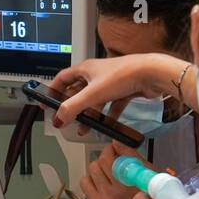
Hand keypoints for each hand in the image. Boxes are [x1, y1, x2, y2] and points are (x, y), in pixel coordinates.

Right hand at [47, 53, 185, 130]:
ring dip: (89, 115)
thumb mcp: (92, 94)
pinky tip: (105, 126)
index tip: (46, 104)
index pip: (62, 79)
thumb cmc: (122, 76)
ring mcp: (110, 82)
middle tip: (65, 120)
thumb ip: (72, 108)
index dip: (52, 91)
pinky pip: (111, 105)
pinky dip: (107, 116)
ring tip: (84, 129)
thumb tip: (58, 119)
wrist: (151, 73)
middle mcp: (96, 74)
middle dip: (71, 107)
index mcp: (85, 69)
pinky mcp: (123, 90)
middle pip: (77, 91)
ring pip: (94, 100)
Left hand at [80, 143, 139, 198]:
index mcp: (125, 184)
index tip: (113, 152)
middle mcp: (111, 197)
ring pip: (86, 180)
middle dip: (102, 163)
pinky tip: (107, 197)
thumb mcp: (149, 174)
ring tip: (107, 181)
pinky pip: (87, 198)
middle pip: (93, 167)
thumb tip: (116, 142)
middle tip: (111, 166)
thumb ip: (132, 156)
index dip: (109, 151)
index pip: (105, 158)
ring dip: (95, 178)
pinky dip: (95, 194)